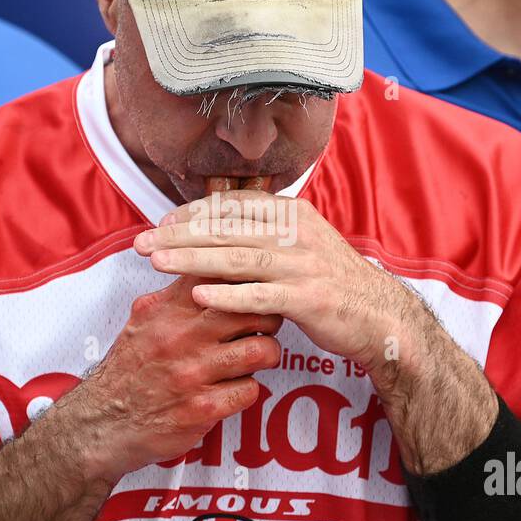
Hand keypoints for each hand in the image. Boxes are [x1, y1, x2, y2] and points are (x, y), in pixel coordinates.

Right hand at [73, 274, 282, 479]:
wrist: (103, 421)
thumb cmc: (129, 367)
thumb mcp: (144, 318)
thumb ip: (176, 292)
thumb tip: (206, 264)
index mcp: (168, 308)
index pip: (221, 275)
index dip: (247, 278)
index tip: (255, 286)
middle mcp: (182, 337)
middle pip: (253, 310)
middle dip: (267, 317)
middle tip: (264, 325)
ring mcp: (194, 373)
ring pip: (261, 350)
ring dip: (266, 354)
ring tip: (257, 356)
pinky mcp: (204, 408)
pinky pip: (251, 390)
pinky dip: (249, 388)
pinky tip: (236, 387)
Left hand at [133, 192, 418, 383]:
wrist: (378, 315)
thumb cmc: (331, 280)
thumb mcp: (302, 244)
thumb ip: (265, 232)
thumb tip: (216, 225)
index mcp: (292, 215)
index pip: (233, 206)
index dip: (193, 213)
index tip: (162, 224)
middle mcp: (297, 234)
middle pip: (228, 229)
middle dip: (180, 234)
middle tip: (142, 242)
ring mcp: (304, 266)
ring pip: (239, 258)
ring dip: (193, 259)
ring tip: (157, 262)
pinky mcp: (309, 299)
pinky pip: (261, 296)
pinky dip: (228, 295)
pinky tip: (197, 296)